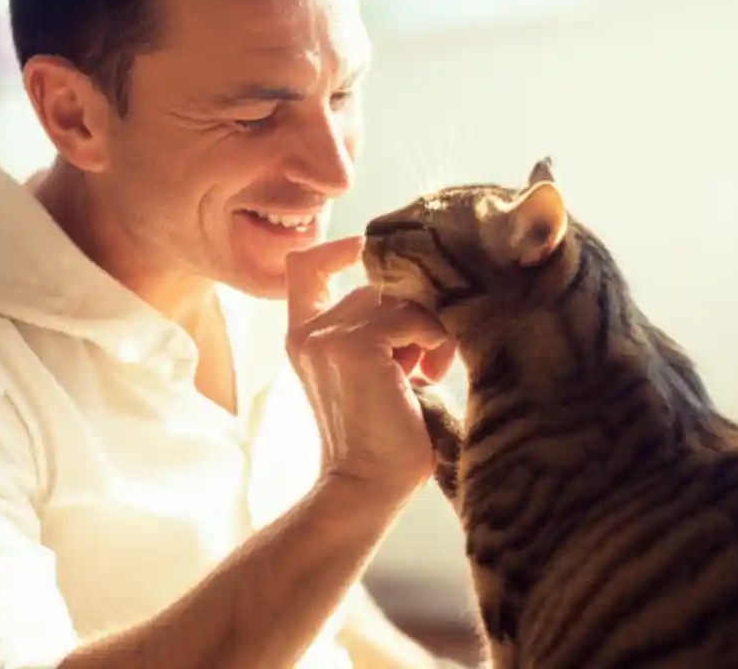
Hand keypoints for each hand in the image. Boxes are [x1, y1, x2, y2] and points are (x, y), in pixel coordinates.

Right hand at [286, 237, 456, 499]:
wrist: (370, 487)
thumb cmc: (384, 436)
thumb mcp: (375, 371)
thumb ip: (379, 331)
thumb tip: (423, 289)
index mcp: (304, 338)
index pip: (304, 268)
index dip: (339, 250)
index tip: (373, 259)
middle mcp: (308, 333)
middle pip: (375, 286)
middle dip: (413, 315)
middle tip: (430, 360)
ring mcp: (327, 338)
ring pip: (397, 299)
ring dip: (428, 329)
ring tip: (431, 370)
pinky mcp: (354, 347)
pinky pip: (410, 316)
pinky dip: (432, 339)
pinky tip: (431, 373)